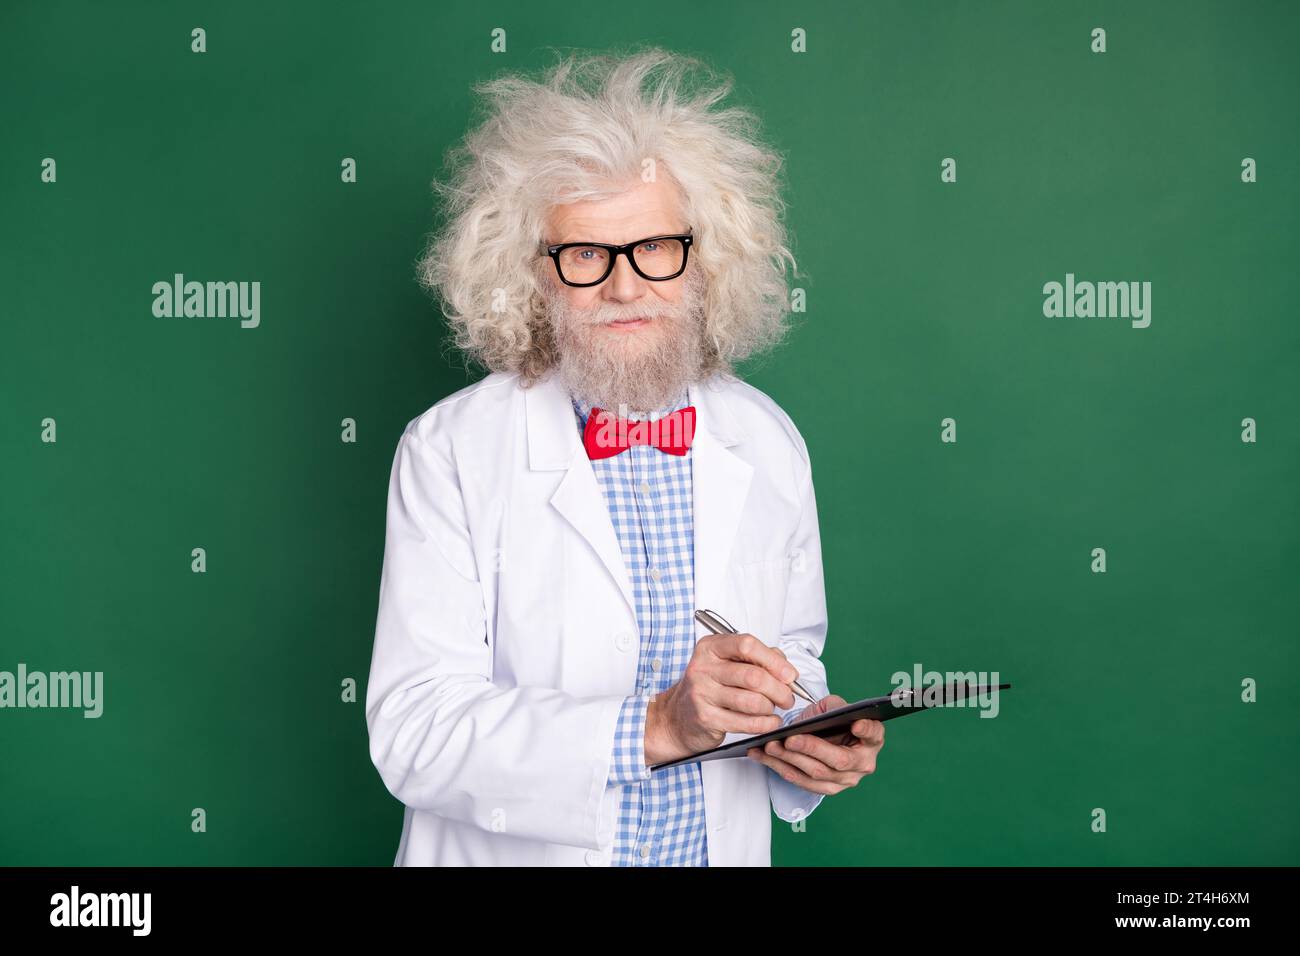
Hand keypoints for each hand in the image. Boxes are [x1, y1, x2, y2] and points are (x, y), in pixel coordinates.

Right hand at [644, 633, 797, 764]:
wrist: (677, 717)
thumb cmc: (708, 688)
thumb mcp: (725, 664)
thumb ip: (755, 659)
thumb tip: (785, 666)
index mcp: (710, 648)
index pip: (746, 645)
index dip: (774, 660)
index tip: (789, 674)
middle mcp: (703, 668)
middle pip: (754, 676)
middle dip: (779, 689)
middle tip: (787, 696)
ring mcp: (702, 693)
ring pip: (752, 700)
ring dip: (772, 707)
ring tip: (774, 708)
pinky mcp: (706, 718)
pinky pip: (746, 722)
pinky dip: (766, 723)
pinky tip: (769, 721)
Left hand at [745, 694, 884, 794]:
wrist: (824, 735)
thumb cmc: (832, 719)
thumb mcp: (834, 707)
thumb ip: (833, 707)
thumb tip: (826, 714)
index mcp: (872, 739)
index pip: (873, 734)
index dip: (867, 730)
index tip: (856, 724)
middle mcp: (863, 763)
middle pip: (838, 760)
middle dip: (811, 748)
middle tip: (790, 738)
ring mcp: (845, 780)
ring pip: (816, 773)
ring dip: (789, 760)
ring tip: (770, 746)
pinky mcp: (826, 789)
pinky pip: (801, 781)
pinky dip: (780, 767)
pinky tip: (763, 755)